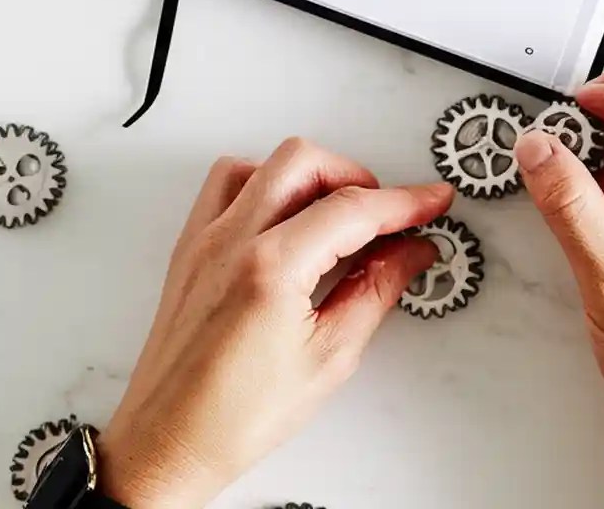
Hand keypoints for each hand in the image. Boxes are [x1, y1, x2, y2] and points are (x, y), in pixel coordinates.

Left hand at [96, 138, 453, 507]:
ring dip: (308, 175)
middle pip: (304, 162)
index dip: (403, 202)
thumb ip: (375, 292)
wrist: (172, 441)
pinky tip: (288, 216)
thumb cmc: (234, 416)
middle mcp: (230, 242)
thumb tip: (407, 254)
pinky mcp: (190, 250)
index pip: (351, 209)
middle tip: (387, 214)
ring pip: (262, 164)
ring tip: (339, 213)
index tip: (431, 202)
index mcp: (269, 267)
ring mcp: (204, 241)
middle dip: (356, 177)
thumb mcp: (329, 358)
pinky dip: (265, 185)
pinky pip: (226, 187)